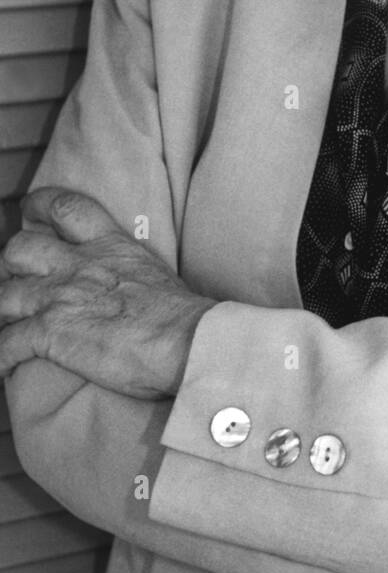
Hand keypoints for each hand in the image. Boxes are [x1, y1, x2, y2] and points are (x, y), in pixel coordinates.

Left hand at [0, 188, 215, 398]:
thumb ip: (130, 274)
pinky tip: (1, 368)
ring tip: (8, 326)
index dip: (40, 204)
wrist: (185, 339)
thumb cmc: (180, 315)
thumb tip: (132, 293)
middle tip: (17, 282)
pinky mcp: (49, 333)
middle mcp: (78, 266)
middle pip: (20, 248)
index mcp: (109, 246)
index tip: (29, 210)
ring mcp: (59, 297)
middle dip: (10, 265)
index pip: (66, 207)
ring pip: (3, 295)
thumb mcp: (154, 275)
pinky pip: (4, 345)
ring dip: (1, 312)